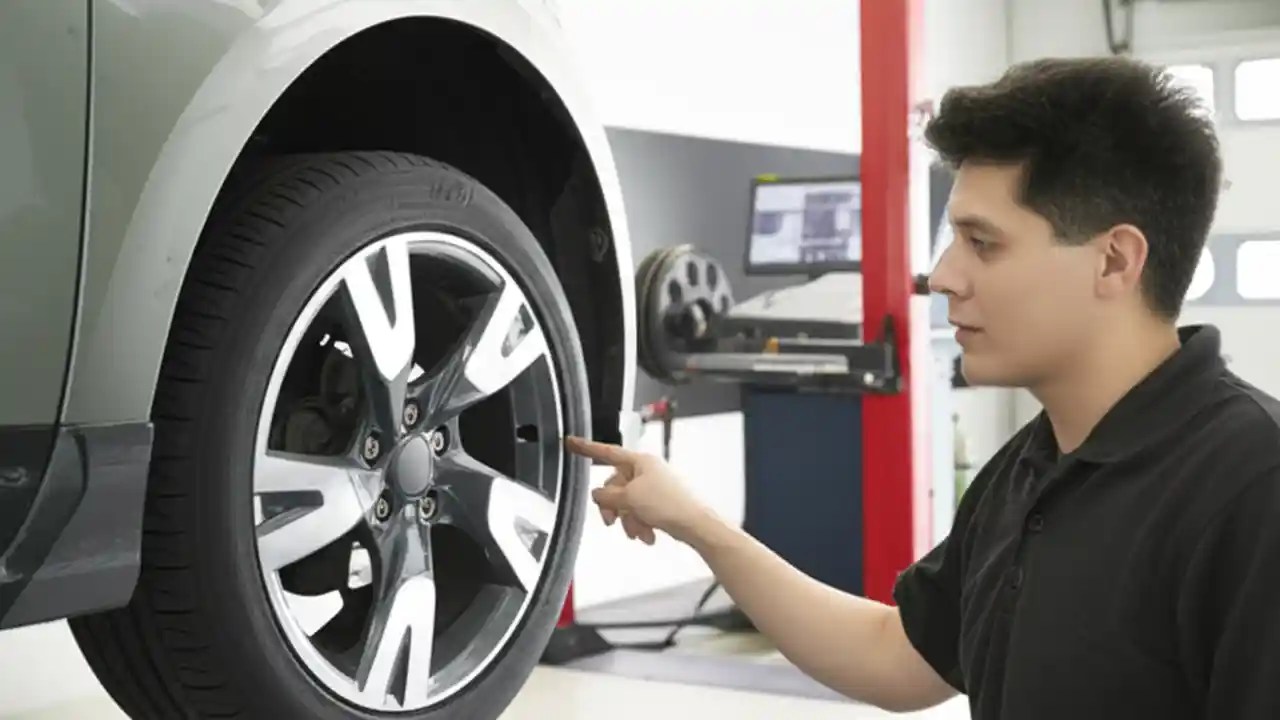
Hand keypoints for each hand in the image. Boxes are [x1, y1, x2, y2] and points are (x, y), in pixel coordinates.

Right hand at [564, 436, 714, 545]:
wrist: (696, 524)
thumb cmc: (667, 504)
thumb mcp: (629, 498)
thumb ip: (606, 496)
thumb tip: (597, 495)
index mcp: (639, 461)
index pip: (606, 452)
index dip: (587, 448)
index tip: (570, 442)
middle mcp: (646, 471)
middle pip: (615, 486)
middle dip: (613, 507)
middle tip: (611, 521)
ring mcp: (654, 487)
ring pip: (627, 503)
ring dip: (628, 520)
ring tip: (638, 533)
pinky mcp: (660, 503)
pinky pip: (640, 512)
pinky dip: (640, 524)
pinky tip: (648, 536)